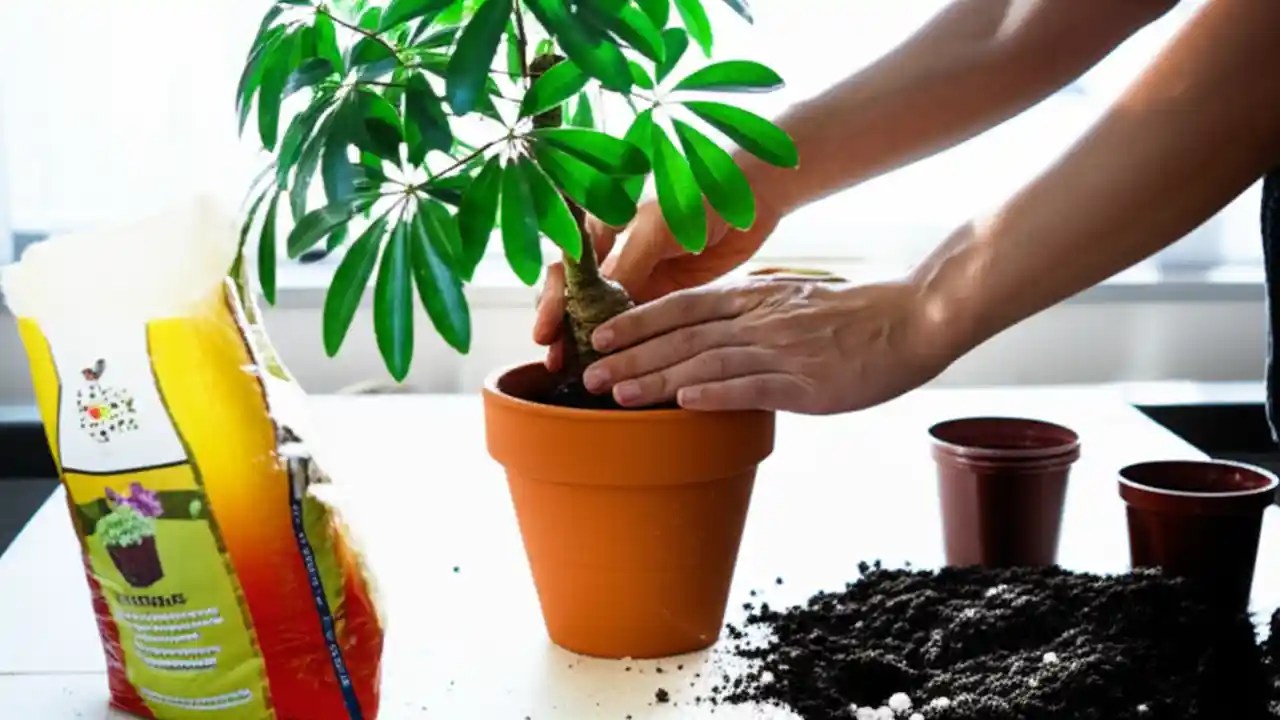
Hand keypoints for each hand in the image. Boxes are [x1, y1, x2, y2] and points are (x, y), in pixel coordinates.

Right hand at [532, 197, 781, 371]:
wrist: (751, 196)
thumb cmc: (701, 195)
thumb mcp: (658, 226)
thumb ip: (629, 264)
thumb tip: (601, 308)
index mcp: (603, 228)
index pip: (566, 269)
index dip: (553, 302)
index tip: (546, 332)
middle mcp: (615, 254)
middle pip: (576, 295)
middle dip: (562, 328)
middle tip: (557, 360)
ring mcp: (640, 276)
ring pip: (603, 313)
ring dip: (588, 341)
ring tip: (579, 372)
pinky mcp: (665, 294)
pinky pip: (636, 322)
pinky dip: (624, 344)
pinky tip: (617, 364)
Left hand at [577, 279, 954, 412]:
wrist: (916, 318)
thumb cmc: (860, 313)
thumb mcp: (797, 300)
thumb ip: (756, 314)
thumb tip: (719, 333)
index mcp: (755, 298)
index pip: (682, 307)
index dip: (636, 321)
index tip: (598, 336)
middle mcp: (760, 319)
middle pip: (681, 336)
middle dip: (630, 356)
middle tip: (588, 377)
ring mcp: (782, 349)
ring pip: (706, 362)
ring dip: (658, 379)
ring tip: (617, 395)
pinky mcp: (807, 380)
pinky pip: (754, 386)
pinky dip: (716, 394)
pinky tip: (684, 404)